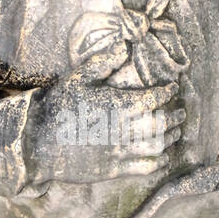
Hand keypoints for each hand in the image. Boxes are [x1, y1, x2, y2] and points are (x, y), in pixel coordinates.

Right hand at [24, 67, 184, 185]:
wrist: (37, 142)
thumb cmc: (57, 107)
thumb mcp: (76, 79)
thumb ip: (102, 64)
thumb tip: (123, 48)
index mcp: (116, 105)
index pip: (153, 98)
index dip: (167, 92)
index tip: (172, 88)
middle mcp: (123, 129)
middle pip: (161, 123)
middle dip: (174, 117)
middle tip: (181, 112)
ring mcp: (120, 151)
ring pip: (157, 145)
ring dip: (170, 138)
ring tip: (175, 132)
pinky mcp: (114, 169)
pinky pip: (145, 167)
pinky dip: (159, 162)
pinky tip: (163, 157)